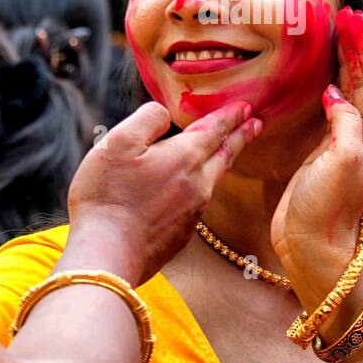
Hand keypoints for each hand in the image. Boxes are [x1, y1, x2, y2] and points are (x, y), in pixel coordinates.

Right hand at [65, 100, 261, 285]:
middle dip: (240, 137)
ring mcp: (192, 212)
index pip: (215, 130)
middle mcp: (197, 184)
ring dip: (225, 160)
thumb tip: (166, 115)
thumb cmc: (107, 195)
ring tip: (229, 151)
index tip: (245, 107)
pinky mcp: (182, 235)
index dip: (230, 116)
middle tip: (255, 124)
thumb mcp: (119, 141)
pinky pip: (198, 202)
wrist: (107, 254)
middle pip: (224, 154)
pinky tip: (194, 188)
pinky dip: (203, 187)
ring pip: (214, 179)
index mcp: (184, 157)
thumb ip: (148, 119)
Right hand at [270, 7, 362, 302]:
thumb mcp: (342, 162)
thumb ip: (345, 124)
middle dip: (357, 46)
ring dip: (345, 59)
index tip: (354, 20)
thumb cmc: (328, 209)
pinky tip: (320, 67)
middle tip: (345, 14)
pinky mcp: (325, 149)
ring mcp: (347, 141)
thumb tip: (336, 96)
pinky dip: (329, 80)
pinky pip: (332, 104)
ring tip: (336, 30)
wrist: (311, 248)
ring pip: (351, 89)